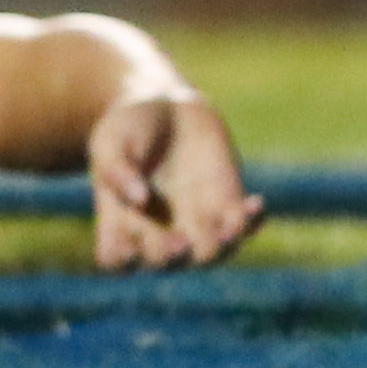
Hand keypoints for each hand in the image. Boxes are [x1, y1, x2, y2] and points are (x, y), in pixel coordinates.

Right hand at [86, 88, 263, 270]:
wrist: (168, 104)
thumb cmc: (129, 123)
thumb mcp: (111, 138)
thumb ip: (116, 168)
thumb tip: (139, 199)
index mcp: (120, 218)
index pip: (117, 259)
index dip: (124, 259)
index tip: (130, 241)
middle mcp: (158, 229)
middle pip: (165, 263)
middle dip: (172, 257)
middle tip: (178, 240)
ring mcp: (195, 223)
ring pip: (208, 256)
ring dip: (216, 248)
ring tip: (226, 230)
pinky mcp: (227, 207)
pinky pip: (244, 229)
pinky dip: (252, 222)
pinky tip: (255, 202)